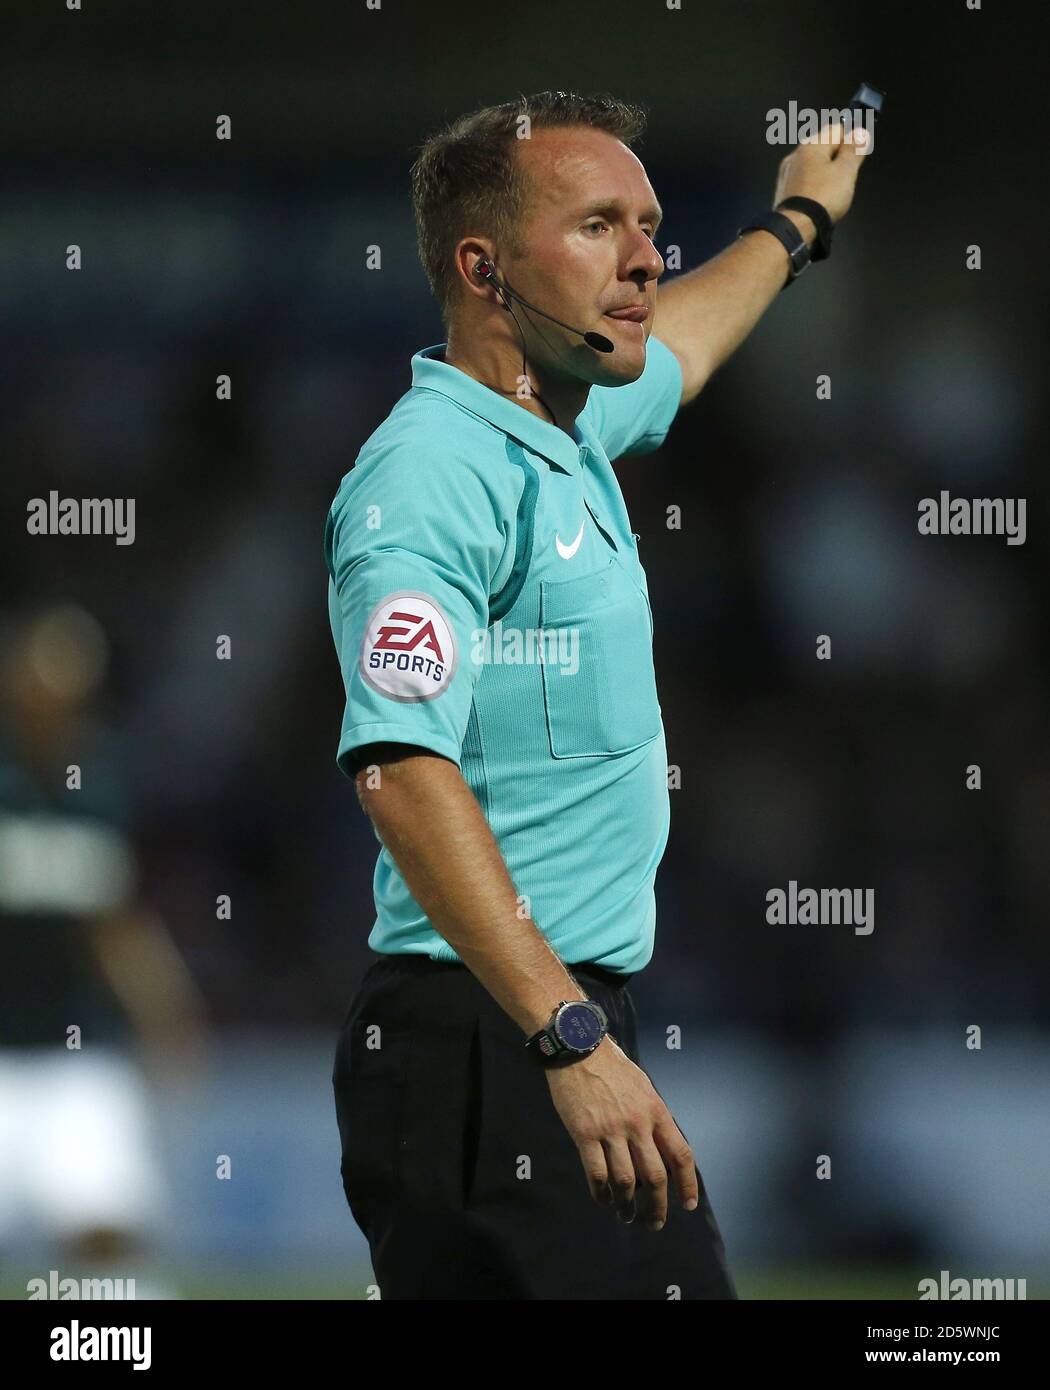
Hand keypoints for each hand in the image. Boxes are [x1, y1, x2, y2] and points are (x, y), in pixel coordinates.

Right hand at [544, 1035, 698, 1230]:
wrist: (578, 1047)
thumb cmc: (611, 1066)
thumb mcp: (643, 1086)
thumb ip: (652, 1117)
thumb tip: (660, 1147)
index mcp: (657, 1111)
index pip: (681, 1155)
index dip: (687, 1184)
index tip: (687, 1204)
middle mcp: (638, 1123)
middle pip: (655, 1177)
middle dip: (657, 1206)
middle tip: (654, 1222)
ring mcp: (610, 1130)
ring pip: (626, 1181)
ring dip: (627, 1206)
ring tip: (626, 1215)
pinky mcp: (585, 1133)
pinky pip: (596, 1173)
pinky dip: (602, 1193)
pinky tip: (603, 1199)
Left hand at [773, 120, 870, 226]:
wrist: (794, 229)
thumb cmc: (823, 197)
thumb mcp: (846, 171)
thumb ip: (854, 150)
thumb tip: (860, 132)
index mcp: (811, 145)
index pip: (836, 129)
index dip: (851, 139)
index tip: (857, 156)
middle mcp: (795, 155)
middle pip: (823, 148)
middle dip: (837, 159)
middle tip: (845, 178)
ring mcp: (786, 174)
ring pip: (813, 166)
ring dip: (825, 174)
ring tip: (832, 193)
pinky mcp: (783, 192)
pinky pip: (804, 182)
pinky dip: (813, 187)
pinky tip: (818, 200)